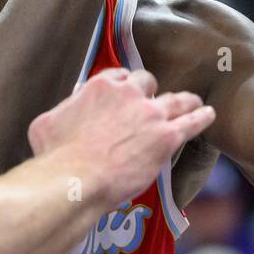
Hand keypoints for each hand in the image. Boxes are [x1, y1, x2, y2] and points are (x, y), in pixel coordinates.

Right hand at [27, 68, 214, 201]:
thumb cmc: (56, 154)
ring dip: (184, 100)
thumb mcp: (45, 124)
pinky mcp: (166, 137)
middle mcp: (128, 94)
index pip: (119, 76)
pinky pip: (192, 122)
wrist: (76, 178)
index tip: (125, 95)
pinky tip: (208, 114)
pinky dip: (201, 117)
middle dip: (150, 92)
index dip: (124, 86)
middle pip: (148, 82)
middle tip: (151, 104)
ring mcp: (150, 114)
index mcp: (100, 87)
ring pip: (176, 100)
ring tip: (192, 102)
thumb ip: (61, 112)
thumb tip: (61, 113)